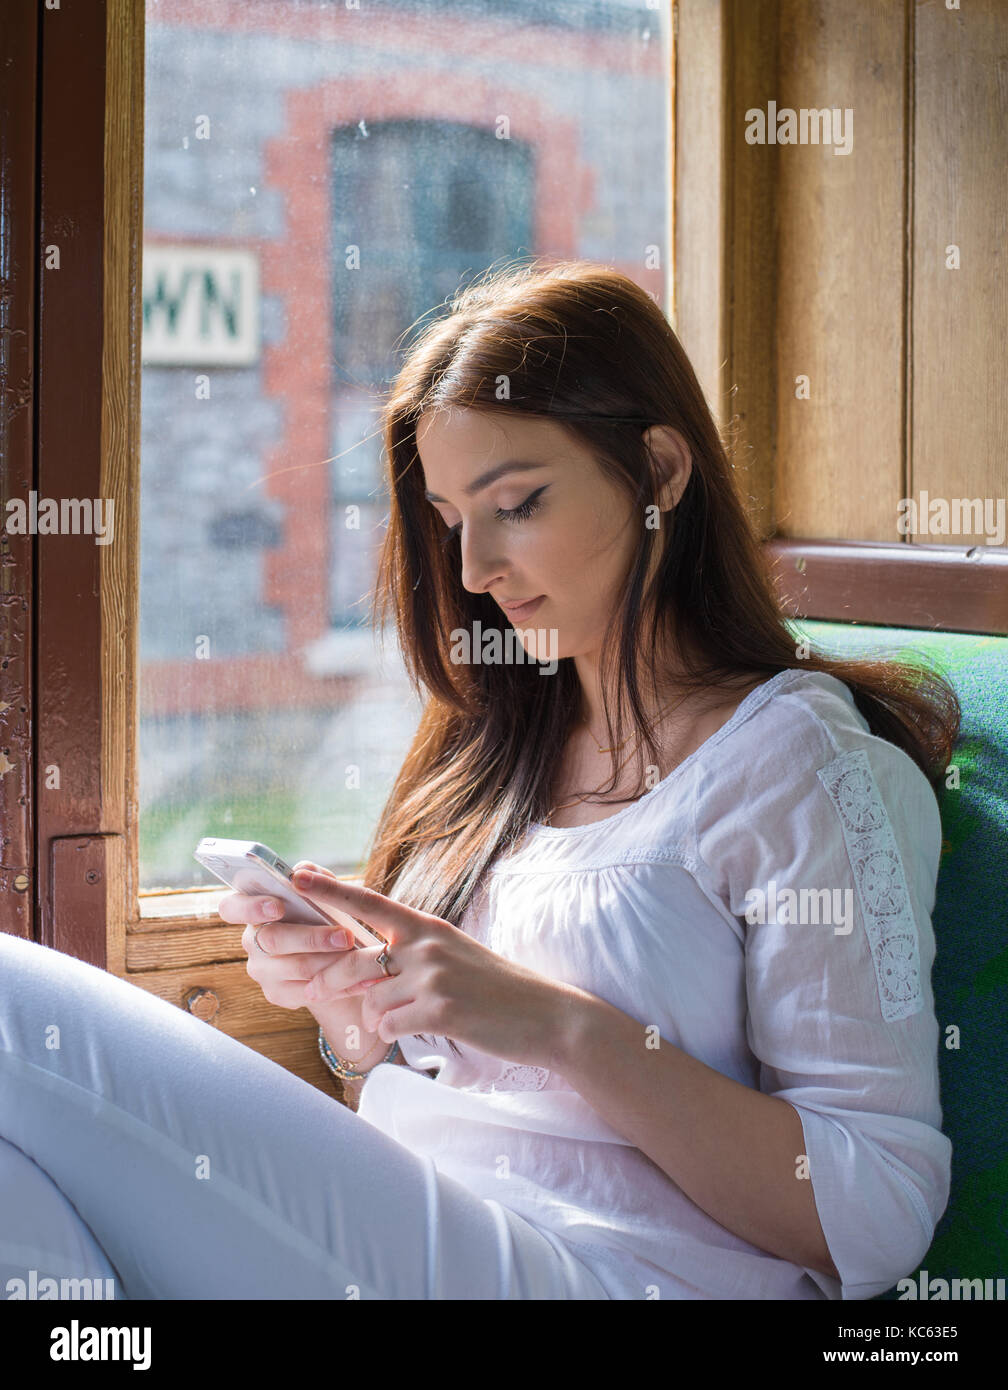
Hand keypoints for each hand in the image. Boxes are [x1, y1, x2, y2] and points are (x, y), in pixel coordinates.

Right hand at [217, 862, 380, 1062]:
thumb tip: (301, 872)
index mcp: (251, 909)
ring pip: (294, 967)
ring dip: (330, 961)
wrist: (334, 952)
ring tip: (356, 954)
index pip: (231, 907)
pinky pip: (306, 992)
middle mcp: (251, 940)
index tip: (278, 906)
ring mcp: (262, 970)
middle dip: (311, 937)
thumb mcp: (319, 889)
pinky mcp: (278, 993)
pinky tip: (356, 977)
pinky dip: (335, 983)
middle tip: (345, 936)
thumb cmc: (321, 911)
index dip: (250, 907)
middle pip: (271, 940)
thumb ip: (312, 875)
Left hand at [291, 870, 577, 1071]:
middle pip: (355, 959)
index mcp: (429, 927)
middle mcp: (427, 946)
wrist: (546, 1015)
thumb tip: (361, 973)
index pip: (371, 903)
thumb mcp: (453, 956)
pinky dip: (394, 1034)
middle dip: (329, 979)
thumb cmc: (497, 989)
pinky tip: (418, 1031)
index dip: (331, 889)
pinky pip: (388, 1026)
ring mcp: (433, 978)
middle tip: (314, 990)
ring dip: (378, 1016)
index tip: (298, 874)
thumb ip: (409, 958)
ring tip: (407, 1018)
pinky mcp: (439, 1012)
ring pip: (372, 1001)